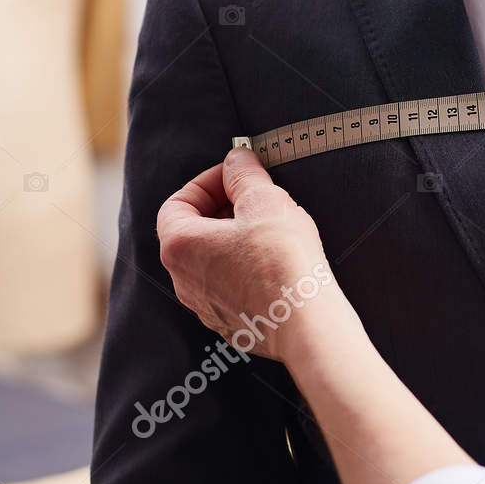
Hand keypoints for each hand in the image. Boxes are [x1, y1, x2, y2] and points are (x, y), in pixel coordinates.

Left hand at [156, 147, 355, 363]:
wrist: (307, 323)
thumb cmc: (282, 261)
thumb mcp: (264, 200)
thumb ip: (244, 174)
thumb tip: (237, 159)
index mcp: (179, 246)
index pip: (177, 202)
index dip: (208, 182)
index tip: (237, 175)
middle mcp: (183, 280)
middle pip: (194, 231)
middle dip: (224, 208)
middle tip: (258, 197)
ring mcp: (205, 307)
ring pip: (213, 261)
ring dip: (236, 240)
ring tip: (272, 229)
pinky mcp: (231, 324)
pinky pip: (231, 287)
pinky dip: (247, 268)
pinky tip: (278, 262)